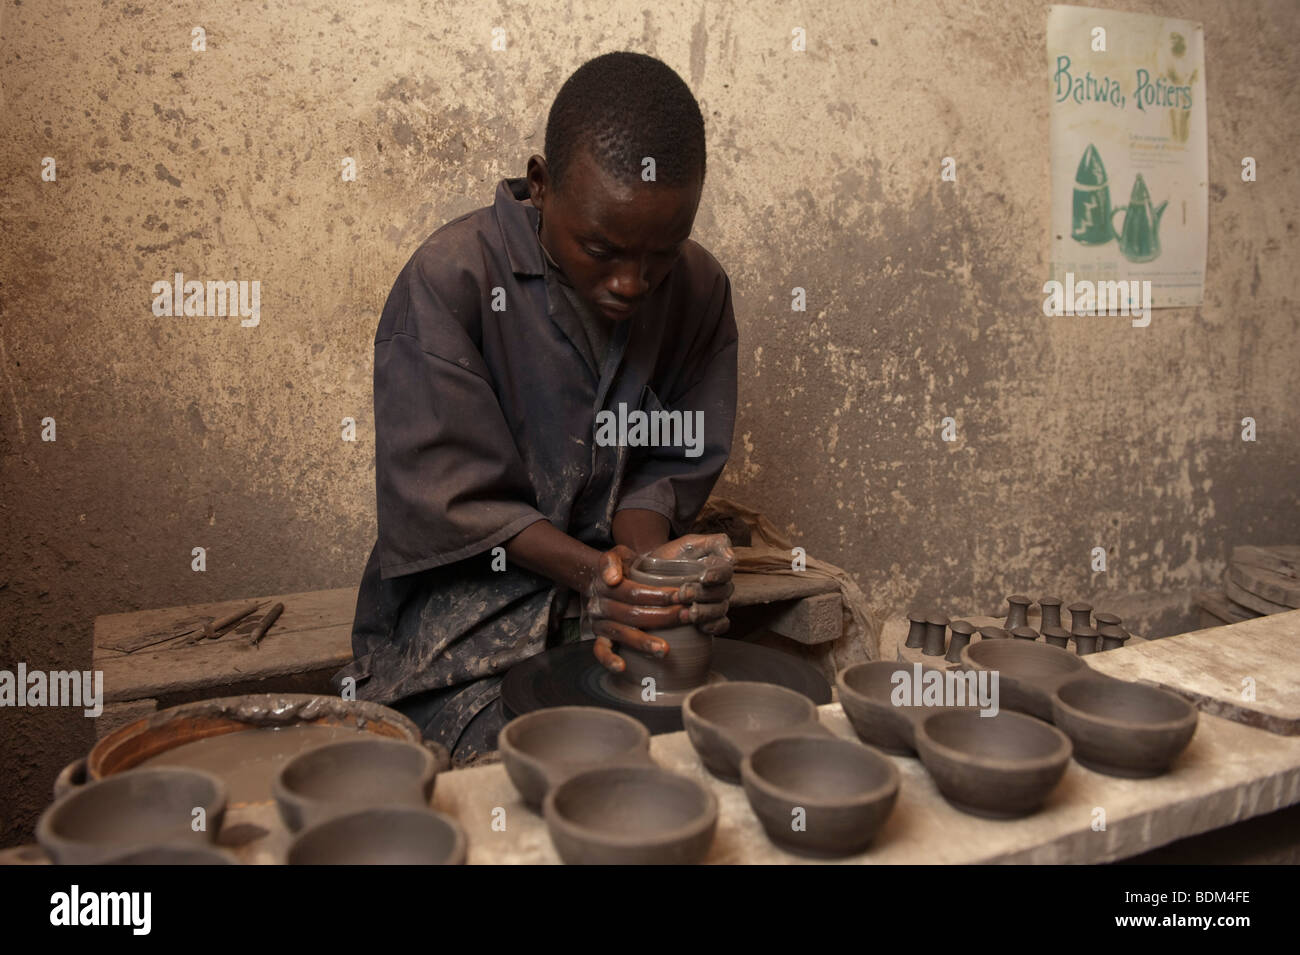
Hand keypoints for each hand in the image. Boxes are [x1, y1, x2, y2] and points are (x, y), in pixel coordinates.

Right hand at [586, 536, 734, 673]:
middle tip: (686, 617)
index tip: (681, 597)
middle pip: (632, 614)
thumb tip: (612, 579)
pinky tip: (622, 667)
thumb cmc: (620, 569)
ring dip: (643, 642)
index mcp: (606, 586)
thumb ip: (612, 560)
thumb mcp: (617, 555)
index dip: (658, 596)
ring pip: (621, 634)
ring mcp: (600, 623)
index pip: (634, 592)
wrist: (601, 580)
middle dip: (662, 617)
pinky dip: (609, 660)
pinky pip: (600, 651)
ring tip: (664, 650)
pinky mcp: (599, 637)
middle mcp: (601, 605)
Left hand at [643, 533, 733, 632]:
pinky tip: (701, 627)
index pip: (726, 570)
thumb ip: (713, 543)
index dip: (718, 575)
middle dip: (703, 594)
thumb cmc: (669, 557)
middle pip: (722, 592)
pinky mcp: (707, 619)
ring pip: (721, 610)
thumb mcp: (689, 543)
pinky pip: (721, 625)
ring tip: (687, 613)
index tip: (704, 577)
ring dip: (706, 612)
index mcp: (717, 567)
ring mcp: (714, 603)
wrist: (646, 576)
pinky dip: (714, 626)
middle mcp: (719, 586)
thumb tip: (732, 558)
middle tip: (683, 594)